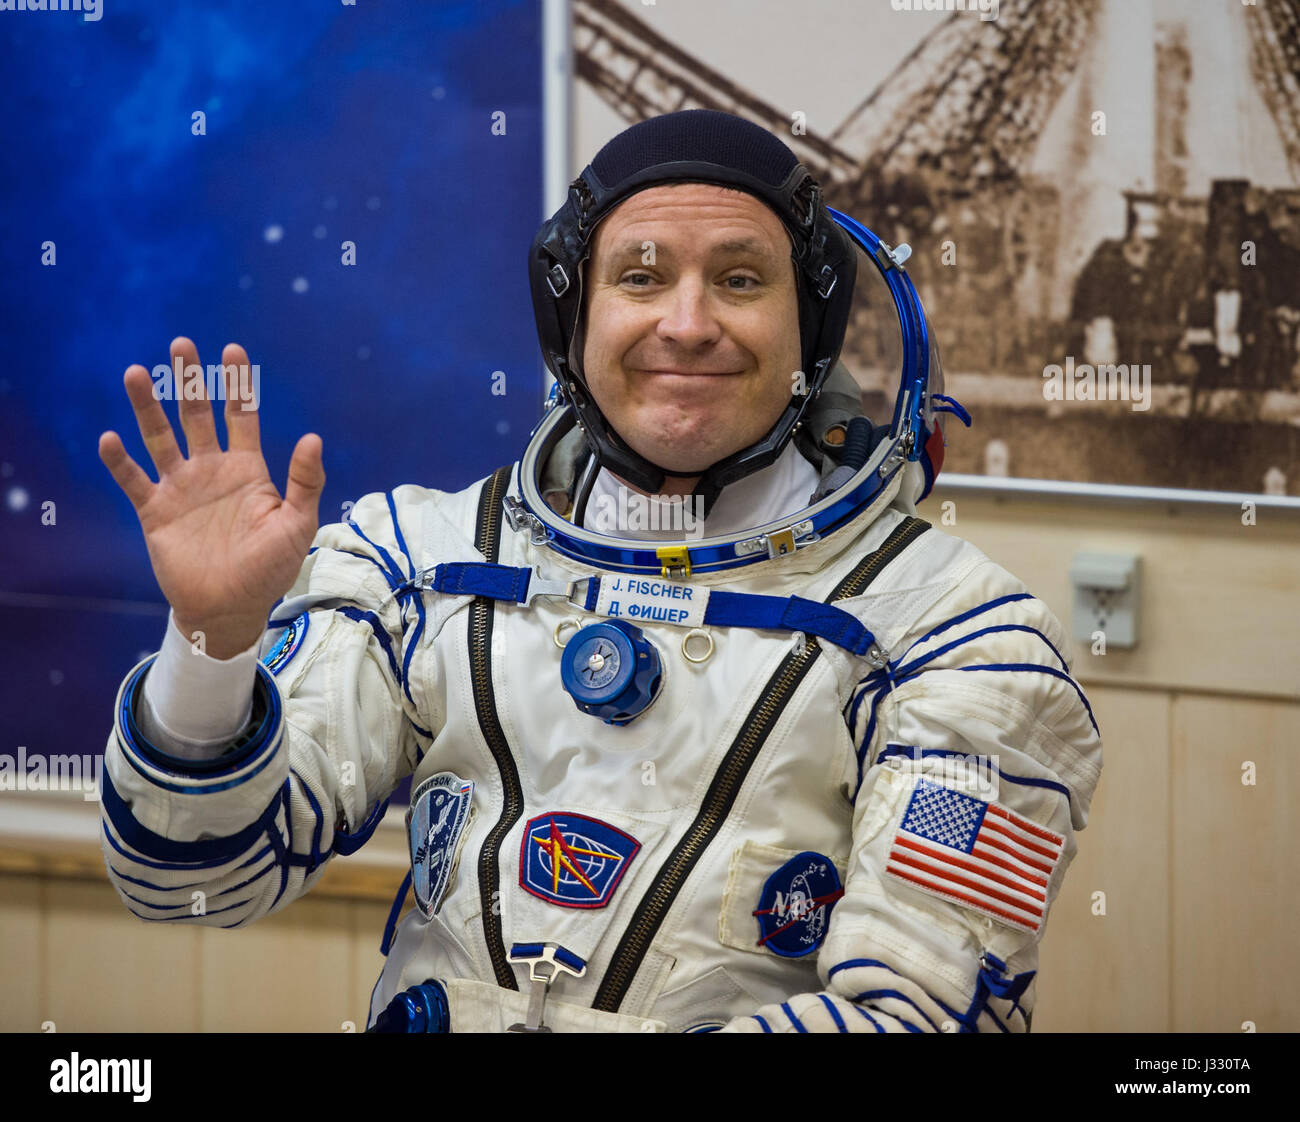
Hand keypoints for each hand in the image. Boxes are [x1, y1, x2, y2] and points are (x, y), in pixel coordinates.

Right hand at [99, 337, 324, 658]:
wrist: (231, 608)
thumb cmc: (270, 569)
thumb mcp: (297, 525)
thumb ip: (305, 482)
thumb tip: (312, 437)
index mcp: (247, 470)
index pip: (242, 416)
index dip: (238, 385)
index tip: (233, 350)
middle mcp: (211, 471)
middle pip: (197, 415)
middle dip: (190, 381)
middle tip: (181, 345)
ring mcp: (181, 488)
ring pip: (160, 438)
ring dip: (147, 407)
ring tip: (135, 373)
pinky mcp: (155, 511)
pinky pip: (133, 480)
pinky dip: (119, 461)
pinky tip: (110, 437)